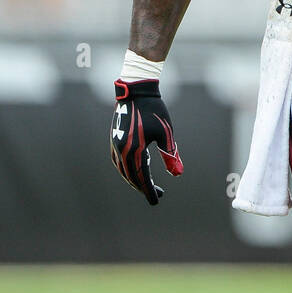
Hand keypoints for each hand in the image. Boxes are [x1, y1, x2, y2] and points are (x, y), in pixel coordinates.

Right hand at [110, 79, 183, 203]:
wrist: (136, 91)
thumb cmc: (154, 110)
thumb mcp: (166, 133)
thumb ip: (170, 154)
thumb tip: (177, 174)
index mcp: (134, 149)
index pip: (142, 176)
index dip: (148, 190)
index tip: (156, 201)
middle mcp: (121, 149)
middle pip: (131, 176)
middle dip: (143, 187)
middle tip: (157, 195)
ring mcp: (115, 144)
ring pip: (123, 170)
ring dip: (135, 179)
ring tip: (148, 185)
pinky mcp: (114, 139)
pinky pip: (118, 161)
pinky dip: (127, 170)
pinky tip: (137, 170)